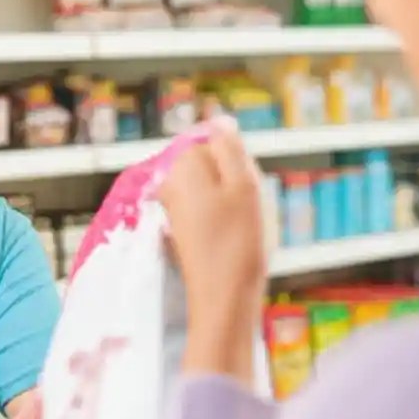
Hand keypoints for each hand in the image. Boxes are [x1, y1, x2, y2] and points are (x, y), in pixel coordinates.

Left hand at [159, 118, 268, 380]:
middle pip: (216, 166)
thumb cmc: (238, 240)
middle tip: (248, 212)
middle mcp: (170, 183)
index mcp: (181, 165)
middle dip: (237, 183)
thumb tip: (219, 120)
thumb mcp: (243, 184)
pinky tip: (237, 242)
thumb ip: (230, 147)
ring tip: (244, 229)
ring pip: (218, 191)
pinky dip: (229, 223)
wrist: (224, 299)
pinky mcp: (183, 231)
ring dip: (237, 205)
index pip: (219, 144)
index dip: (240, 165)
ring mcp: (174, 209)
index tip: (247, 190)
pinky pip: (213, 213)